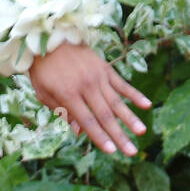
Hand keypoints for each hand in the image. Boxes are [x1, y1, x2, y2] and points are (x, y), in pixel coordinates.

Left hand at [28, 44, 151, 155]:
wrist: (49, 38)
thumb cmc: (43, 70)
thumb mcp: (44, 94)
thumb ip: (62, 112)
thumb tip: (79, 132)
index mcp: (68, 95)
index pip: (88, 121)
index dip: (100, 137)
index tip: (112, 151)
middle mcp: (86, 86)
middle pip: (105, 115)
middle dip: (119, 135)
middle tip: (132, 152)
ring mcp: (98, 76)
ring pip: (117, 101)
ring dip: (130, 118)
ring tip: (142, 132)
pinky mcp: (105, 68)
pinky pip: (121, 84)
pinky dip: (134, 95)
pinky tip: (146, 105)